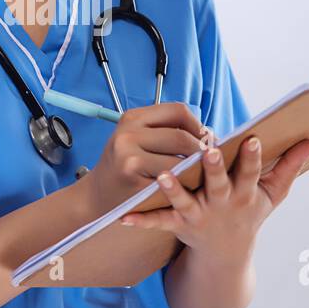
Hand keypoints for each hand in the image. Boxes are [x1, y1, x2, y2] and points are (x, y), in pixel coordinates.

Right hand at [84, 102, 208, 217]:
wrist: (96, 196)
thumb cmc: (124, 166)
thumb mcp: (136, 139)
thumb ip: (165, 131)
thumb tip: (209, 134)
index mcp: (133, 118)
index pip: (178, 111)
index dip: (197, 125)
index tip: (206, 139)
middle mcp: (128, 134)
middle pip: (181, 137)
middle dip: (202, 151)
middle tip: (212, 161)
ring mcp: (130, 158)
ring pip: (179, 160)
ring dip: (196, 170)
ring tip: (202, 175)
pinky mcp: (134, 181)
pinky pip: (170, 182)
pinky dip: (184, 185)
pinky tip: (187, 189)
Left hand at [120, 137, 308, 257]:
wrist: (227, 256)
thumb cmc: (250, 213)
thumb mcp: (273, 194)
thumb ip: (291, 166)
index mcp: (245, 194)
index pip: (250, 172)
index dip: (252, 157)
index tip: (252, 138)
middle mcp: (222, 204)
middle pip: (217, 184)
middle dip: (214, 169)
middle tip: (208, 151)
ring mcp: (199, 216)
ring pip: (185, 201)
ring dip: (173, 190)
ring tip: (161, 177)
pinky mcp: (178, 225)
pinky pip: (158, 221)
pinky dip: (141, 220)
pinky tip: (124, 216)